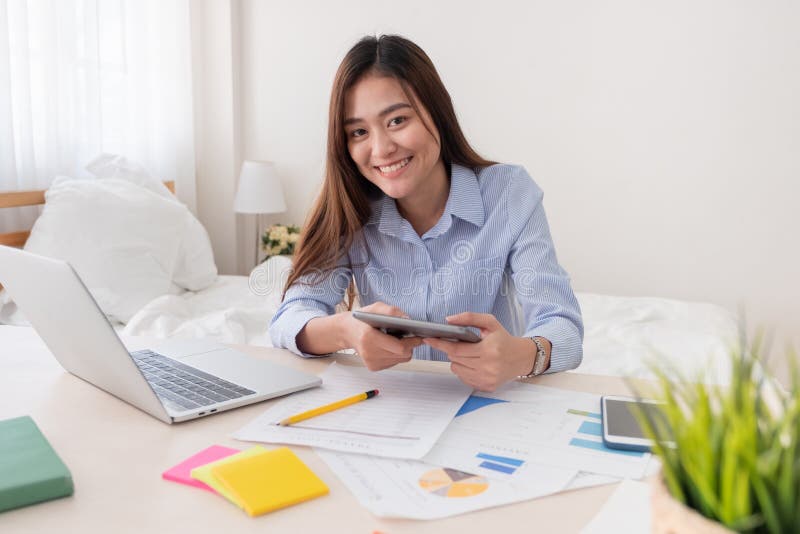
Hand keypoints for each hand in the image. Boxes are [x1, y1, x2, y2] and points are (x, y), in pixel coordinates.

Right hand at [342, 302, 422, 371]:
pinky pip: (394, 362)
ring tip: (397, 339)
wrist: (346, 332)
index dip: (412, 342)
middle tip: (411, 336)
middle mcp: (369, 353)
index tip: (419, 336)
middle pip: (402, 355)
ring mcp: (371, 362)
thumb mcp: (375, 308)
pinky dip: (396, 355)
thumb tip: (408, 319)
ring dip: (403, 350)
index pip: (399, 347)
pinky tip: (389, 346)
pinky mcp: (373, 367)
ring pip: (400, 360)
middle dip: (410, 345)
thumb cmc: (361, 319)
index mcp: (369, 338)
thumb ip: (392, 311)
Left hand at [423, 312, 539, 391]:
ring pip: (457, 370)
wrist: (521, 357)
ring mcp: (487, 379)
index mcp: (489, 350)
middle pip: (455, 359)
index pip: (456, 348)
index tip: (429, 339)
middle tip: (461, 345)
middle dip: (452, 350)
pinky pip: (464, 378)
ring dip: (458, 361)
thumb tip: (449, 320)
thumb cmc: (503, 338)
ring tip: (471, 355)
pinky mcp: (486, 387)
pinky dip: (464, 370)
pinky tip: (475, 364)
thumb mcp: (490, 322)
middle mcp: (488, 366)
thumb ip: (469, 317)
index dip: (440, 343)